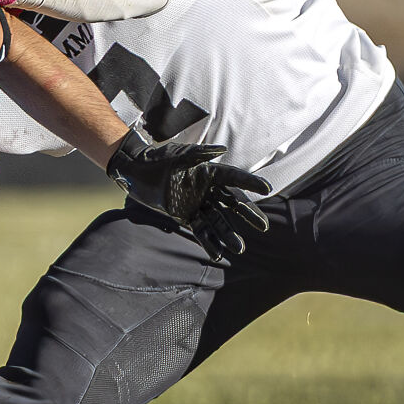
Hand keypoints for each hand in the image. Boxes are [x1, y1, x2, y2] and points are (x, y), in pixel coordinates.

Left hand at [104, 130, 270, 259]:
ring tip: (239, 248)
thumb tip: (222, 150)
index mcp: (209, 171)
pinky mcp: (184, 215)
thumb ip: (200, 153)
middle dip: (247, 215)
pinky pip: (200, 230)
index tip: (267, 189)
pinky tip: (218, 254)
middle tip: (263, 227)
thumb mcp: (179, 153)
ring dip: (228, 235)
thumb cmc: (157, 157)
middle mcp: (207, 188)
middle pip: (232, 203)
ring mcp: (197, 203)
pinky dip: (208, 242)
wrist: (135, 170)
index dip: (250, 183)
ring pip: (218, 221)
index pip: (235, 178)